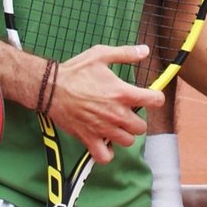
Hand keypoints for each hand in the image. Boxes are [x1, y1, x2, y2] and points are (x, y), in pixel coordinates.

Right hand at [45, 44, 159, 163]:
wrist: (51, 88)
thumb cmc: (76, 71)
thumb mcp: (101, 55)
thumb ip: (125, 53)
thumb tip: (145, 50)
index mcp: (123, 93)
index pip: (155, 101)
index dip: (155, 98)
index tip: (149, 96)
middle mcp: (117, 114)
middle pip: (141, 127)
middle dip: (136, 119)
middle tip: (126, 112)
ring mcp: (104, 129)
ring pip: (127, 141)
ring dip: (124, 134)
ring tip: (115, 126)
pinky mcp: (89, 139)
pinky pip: (105, 156)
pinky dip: (107, 152)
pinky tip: (104, 142)